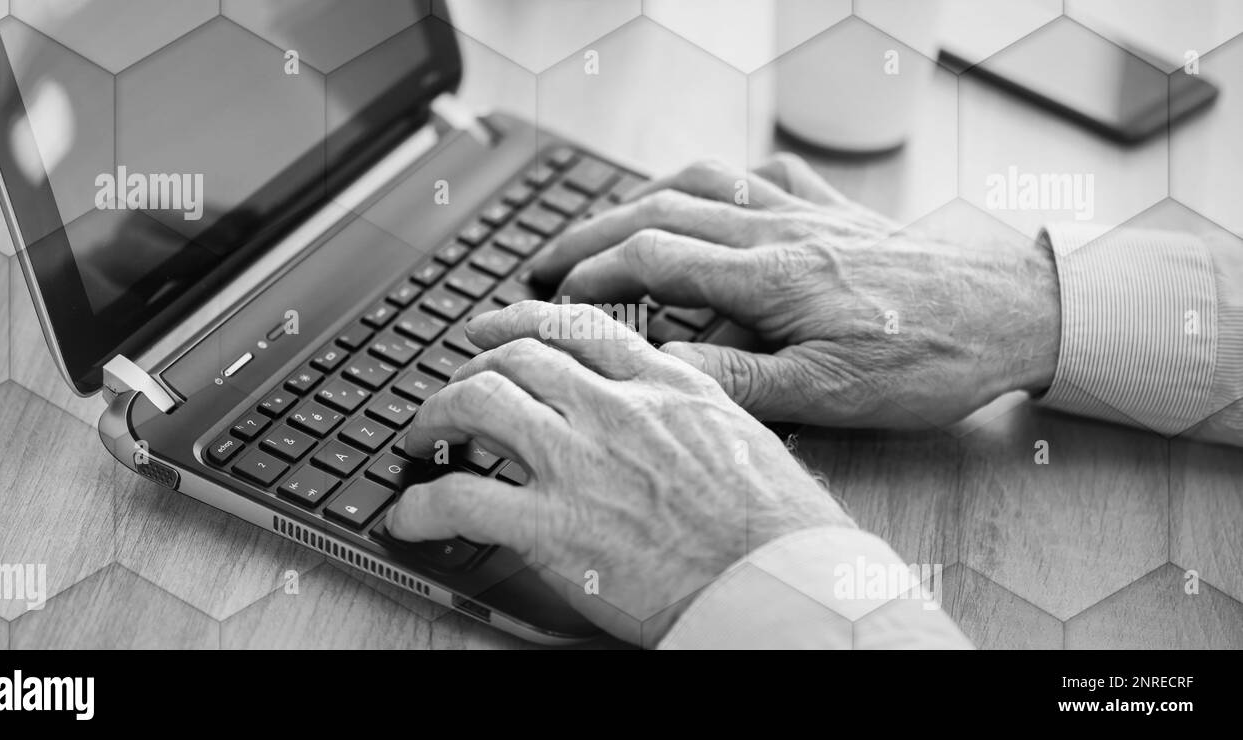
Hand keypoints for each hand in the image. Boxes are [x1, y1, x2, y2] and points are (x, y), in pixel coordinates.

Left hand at [386, 301, 853, 645]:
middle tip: (453, 383)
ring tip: (421, 434)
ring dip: (436, 415)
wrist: (781, 589)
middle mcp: (617, 411)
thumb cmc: (782, 530)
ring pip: (478, 404)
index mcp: (669, 387)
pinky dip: (422, 506)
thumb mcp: (749, 439)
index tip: (499, 329)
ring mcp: (581, 464)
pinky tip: (410, 516)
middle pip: (517, 357)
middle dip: (471, 364)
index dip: (522, 322)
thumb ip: (699, 413)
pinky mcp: (553, 527)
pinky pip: (460, 500)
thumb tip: (676, 411)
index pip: (580, 329)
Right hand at [529, 155, 1062, 427]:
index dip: (590, 276)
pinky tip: (715, 195)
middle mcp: (778, 229)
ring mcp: (807, 212)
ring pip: (703, 182)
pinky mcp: (837, 209)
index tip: (552, 299)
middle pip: (660, 209)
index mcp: (768, 276)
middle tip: (547, 260)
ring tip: (608, 225)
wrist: (1016, 311)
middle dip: (591, 234)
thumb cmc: (930, 357)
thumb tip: (661, 367)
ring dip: (643, 198)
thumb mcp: (830, 394)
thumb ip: (738, 381)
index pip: (651, 257)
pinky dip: (721, 180)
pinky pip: (764, 174)